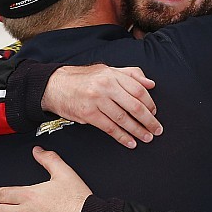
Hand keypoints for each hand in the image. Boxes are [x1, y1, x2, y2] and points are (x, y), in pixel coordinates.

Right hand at [41, 64, 162, 148]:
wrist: (55, 85)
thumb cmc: (82, 78)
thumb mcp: (106, 70)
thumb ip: (130, 74)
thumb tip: (150, 84)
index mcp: (112, 75)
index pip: (138, 90)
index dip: (150, 103)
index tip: (155, 113)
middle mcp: (105, 86)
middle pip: (134, 105)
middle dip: (148, 120)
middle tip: (156, 129)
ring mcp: (96, 101)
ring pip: (123, 118)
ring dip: (137, 130)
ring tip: (146, 137)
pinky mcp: (88, 114)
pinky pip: (109, 128)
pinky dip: (122, 137)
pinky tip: (130, 142)